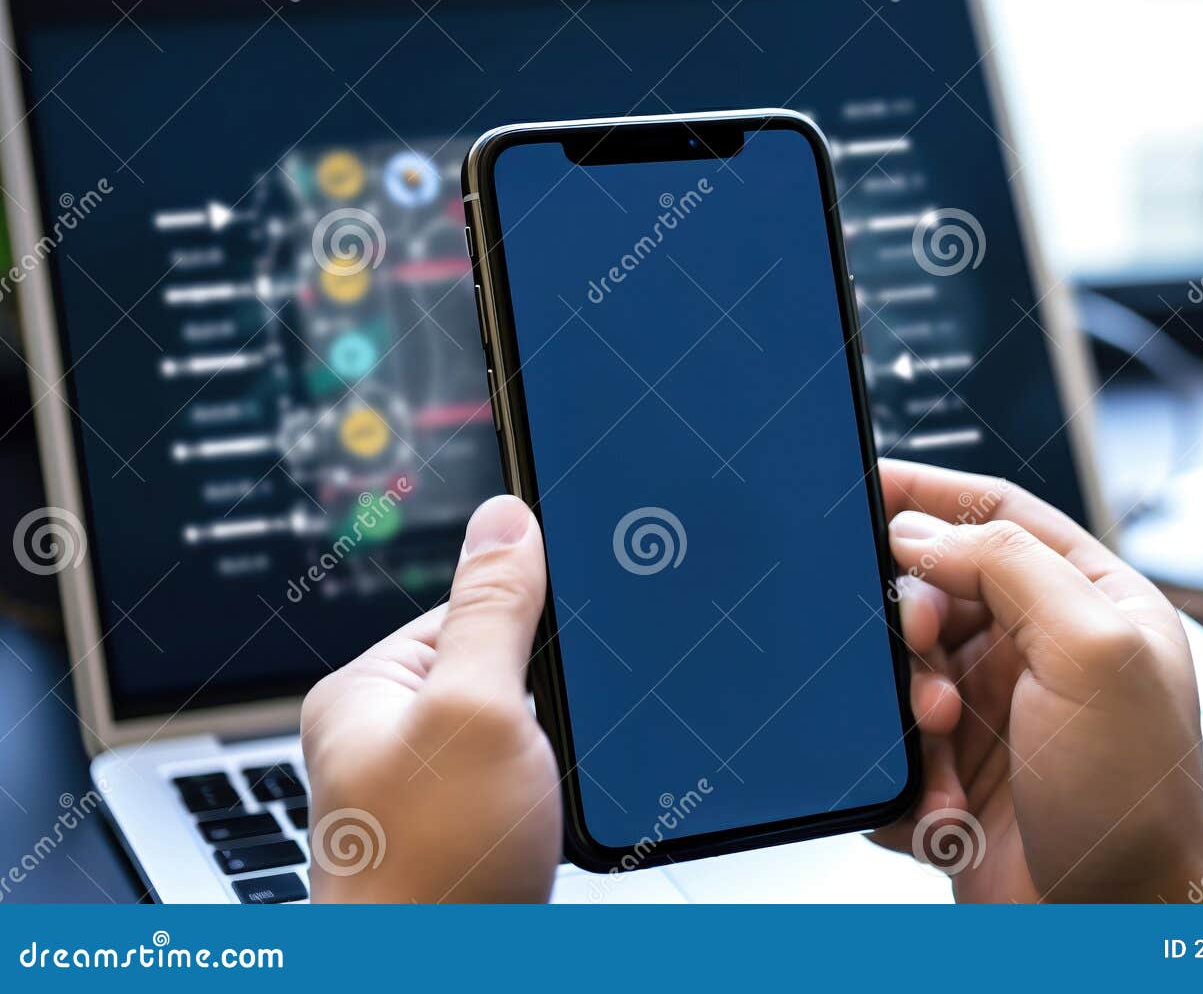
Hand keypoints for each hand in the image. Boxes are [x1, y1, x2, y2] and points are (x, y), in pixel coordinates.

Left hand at [300, 495, 560, 901]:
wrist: (442, 984)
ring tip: (543, 790)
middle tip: (550, 734)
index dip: (524, 615)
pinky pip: (528, 778)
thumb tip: (505, 517)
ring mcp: (429, 793)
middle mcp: (390, 739)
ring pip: (522, 727)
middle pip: (499, 666)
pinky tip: (554, 815)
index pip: (462, 606)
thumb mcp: (476, 710)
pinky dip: (555, 788)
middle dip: (545, 691)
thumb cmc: (432, 872)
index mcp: (367, 693)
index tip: (571, 624)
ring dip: (554, 745)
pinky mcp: (471, 834)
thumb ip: (494, 609)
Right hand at [872, 459, 1202, 904]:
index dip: (931, 495)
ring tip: (941, 739)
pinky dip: (904, 771)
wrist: (1117, 922)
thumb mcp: (1093, 651)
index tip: (867, 482)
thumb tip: (923, 533)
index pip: (999, 516)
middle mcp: (1040, 648)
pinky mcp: (954, 772)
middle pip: (938, 588)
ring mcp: (994, 712)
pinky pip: (891, 744)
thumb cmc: (1137, 798)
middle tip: (917, 643)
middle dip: (915, 616)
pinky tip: (941, 801)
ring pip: (903, 668)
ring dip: (909, 704)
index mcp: (1088, 600)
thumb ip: (1011, 568)